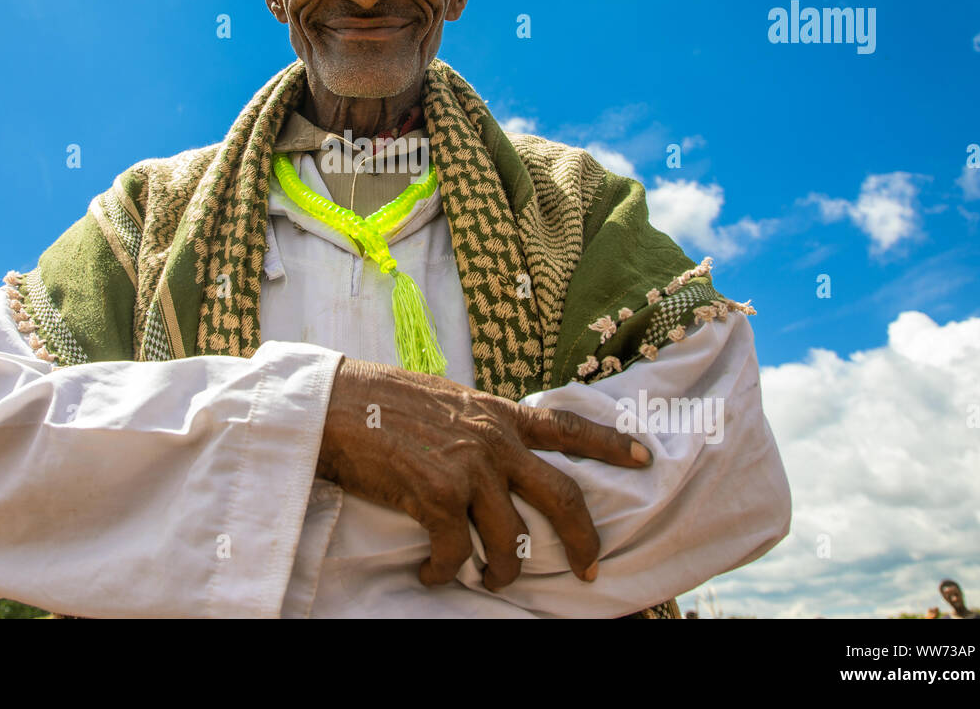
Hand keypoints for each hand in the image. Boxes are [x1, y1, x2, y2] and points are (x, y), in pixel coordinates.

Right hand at [317, 356, 651, 590]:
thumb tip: (496, 454)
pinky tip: (430, 571)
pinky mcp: (438, 496)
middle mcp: (492, 440)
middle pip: (562, 496)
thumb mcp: (445, 401)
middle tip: (590, 567)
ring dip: (503, 571)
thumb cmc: (380, 401)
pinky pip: (456, 553)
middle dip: (584, 538)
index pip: (568, 426)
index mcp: (496, 413)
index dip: (610, 445)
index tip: (645, 457)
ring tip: (487, 578)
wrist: (335, 404)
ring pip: (512, 540)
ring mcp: (469, 468)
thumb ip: (478, 425)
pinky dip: (444, 572)